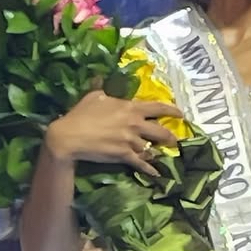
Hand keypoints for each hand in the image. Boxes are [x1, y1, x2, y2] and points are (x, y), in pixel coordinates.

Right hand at [46, 90, 182, 175]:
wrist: (70, 136)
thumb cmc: (81, 114)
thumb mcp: (93, 96)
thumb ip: (102, 88)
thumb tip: (100, 77)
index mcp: (130, 108)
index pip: (157, 108)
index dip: (172, 111)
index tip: (181, 114)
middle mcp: (135, 124)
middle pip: (161, 131)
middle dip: (170, 136)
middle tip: (174, 140)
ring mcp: (130, 141)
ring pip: (152, 148)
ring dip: (157, 152)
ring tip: (161, 154)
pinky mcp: (124, 155)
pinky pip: (141, 163)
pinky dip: (150, 168)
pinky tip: (156, 173)